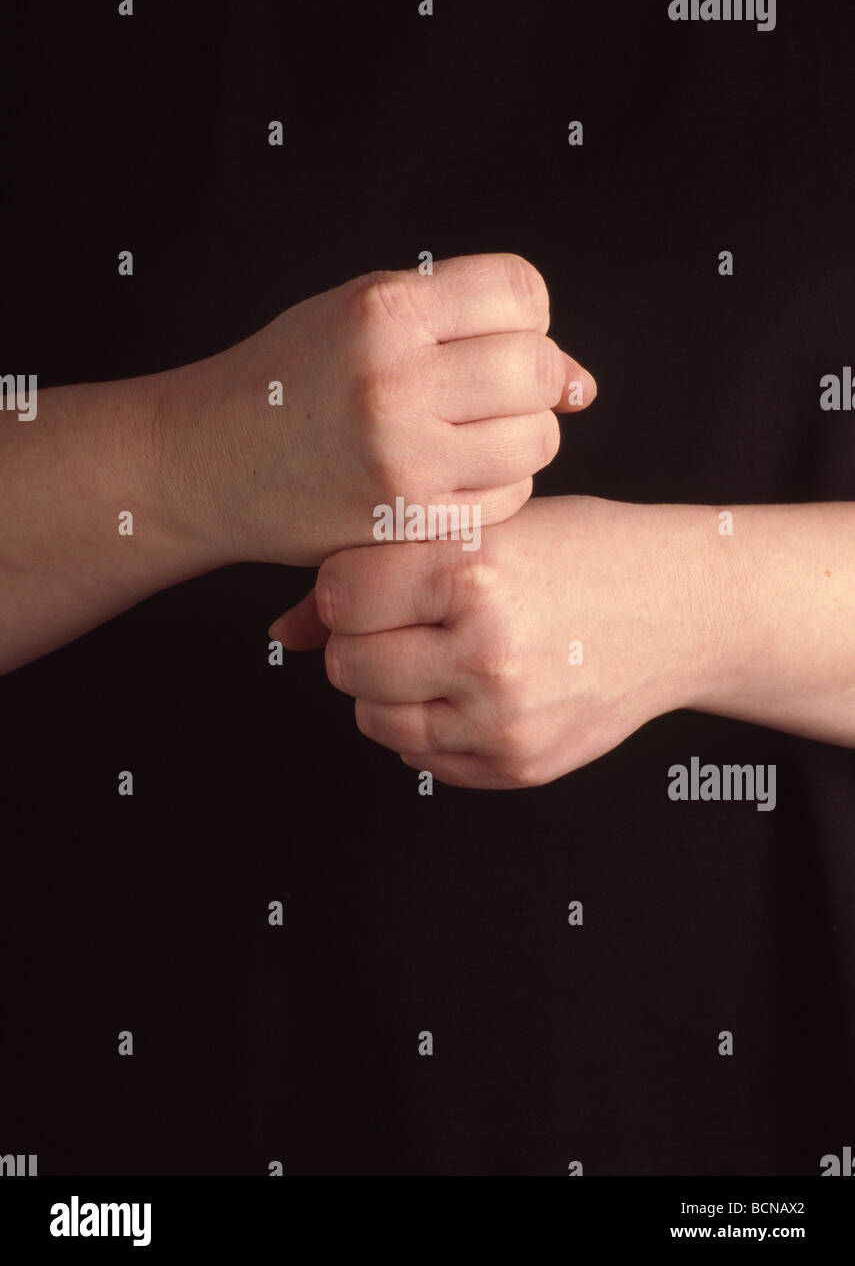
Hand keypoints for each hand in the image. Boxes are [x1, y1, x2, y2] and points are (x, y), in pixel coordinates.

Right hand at [153, 254, 595, 565]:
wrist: (210, 460)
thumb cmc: (292, 379)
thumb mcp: (360, 315)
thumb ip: (466, 326)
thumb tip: (582, 381)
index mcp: (383, 310)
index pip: (522, 291)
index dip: (524, 314)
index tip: (496, 337)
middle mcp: (396, 380)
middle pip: (539, 367)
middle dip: (533, 378)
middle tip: (491, 393)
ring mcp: (404, 456)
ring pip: (538, 439)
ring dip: (521, 437)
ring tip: (469, 436)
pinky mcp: (408, 520)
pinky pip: (509, 498)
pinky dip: (496, 487)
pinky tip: (451, 476)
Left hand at [273, 496, 718, 787]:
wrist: (684, 608)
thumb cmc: (581, 551)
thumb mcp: (488, 530)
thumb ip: (380, 572)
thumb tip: (284, 632)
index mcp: (475, 569)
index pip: (342, 595)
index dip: (349, 587)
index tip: (375, 582)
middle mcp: (487, 648)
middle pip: (349, 665)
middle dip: (363, 641)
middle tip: (406, 620)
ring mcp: (504, 717)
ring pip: (375, 719)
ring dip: (388, 689)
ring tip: (437, 654)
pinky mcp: (520, 764)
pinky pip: (423, 758)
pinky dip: (429, 726)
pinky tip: (469, 689)